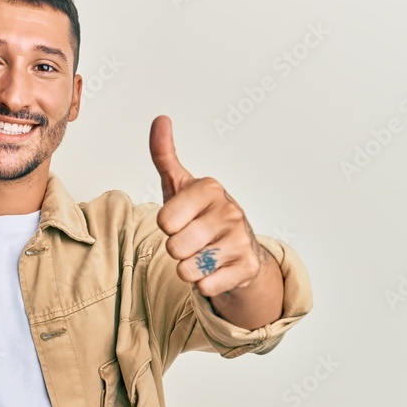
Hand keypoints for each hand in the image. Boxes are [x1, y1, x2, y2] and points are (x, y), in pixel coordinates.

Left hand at [150, 115, 267, 297]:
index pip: (164, 219)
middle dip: (176, 250)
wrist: (239, 250)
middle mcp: (230, 211)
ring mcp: (241, 240)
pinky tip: (215, 270)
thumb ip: (164, 155)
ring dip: (189, 269)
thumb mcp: (180, 186)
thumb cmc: (200, 215)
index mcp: (210, 189)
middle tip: (191, 241)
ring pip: (188, 269)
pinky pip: (205, 287)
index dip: (167, 226)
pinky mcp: (246, 268)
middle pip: (174, 247)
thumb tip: (160, 119)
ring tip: (202, 255)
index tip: (180, 219)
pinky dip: (204, 283)